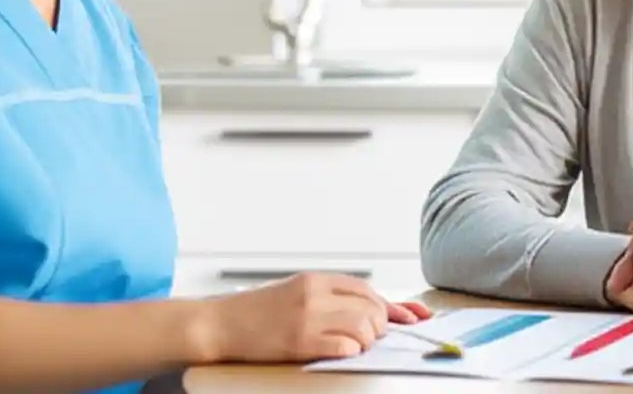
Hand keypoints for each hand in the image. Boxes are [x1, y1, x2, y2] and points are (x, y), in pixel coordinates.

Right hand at [196, 272, 432, 362]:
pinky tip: (341, 352)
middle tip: (369, 338)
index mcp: (315, 279)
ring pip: (364, 327)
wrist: (219, 324)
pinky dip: (351, 352)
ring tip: (351, 345)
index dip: (392, 307)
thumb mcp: (296, 293)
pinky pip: (344, 347)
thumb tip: (373, 310)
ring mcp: (307, 317)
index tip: (412, 319)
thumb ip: (331, 299)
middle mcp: (314, 294)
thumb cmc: (258, 313)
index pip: (367, 290)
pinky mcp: (299, 341)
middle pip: (371, 308)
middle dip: (380, 327)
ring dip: (367, 341)